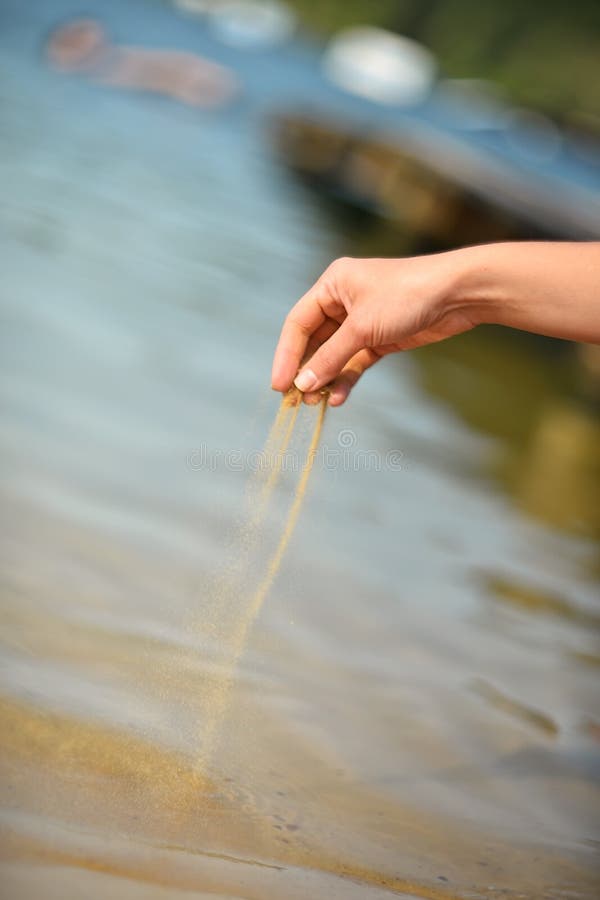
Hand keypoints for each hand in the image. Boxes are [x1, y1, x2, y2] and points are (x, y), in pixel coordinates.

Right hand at [271, 253, 478, 405]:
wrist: (457, 294)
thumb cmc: (407, 296)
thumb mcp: (362, 328)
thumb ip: (330, 357)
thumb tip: (303, 385)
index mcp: (332, 285)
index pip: (297, 323)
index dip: (286, 355)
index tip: (280, 385)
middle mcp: (343, 301)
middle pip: (314, 341)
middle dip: (305, 371)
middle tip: (294, 401)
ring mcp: (362, 321)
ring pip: (334, 355)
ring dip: (325, 378)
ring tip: (315, 404)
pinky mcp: (381, 339)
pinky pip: (354, 362)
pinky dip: (346, 379)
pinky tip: (337, 397)